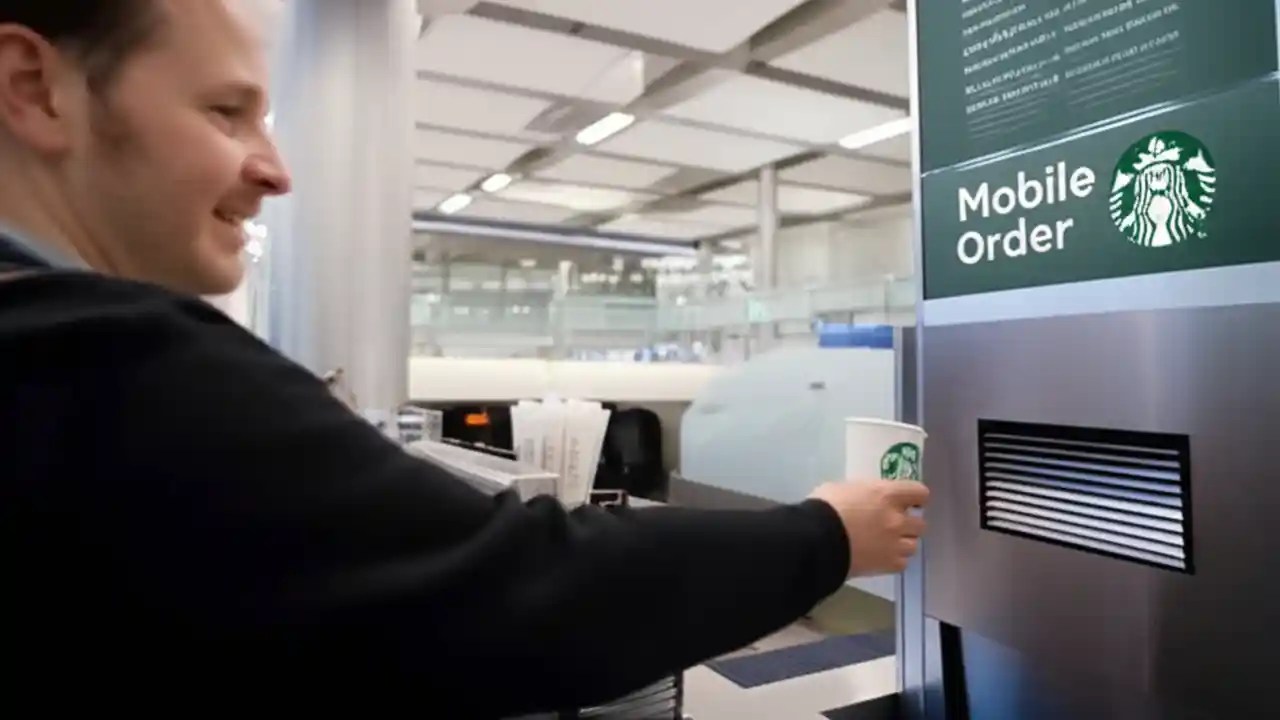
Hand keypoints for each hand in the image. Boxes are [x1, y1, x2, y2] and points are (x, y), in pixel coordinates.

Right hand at [809, 480, 928, 576]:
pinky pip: (902, 563)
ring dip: (903, 543)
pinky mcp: (888, 565)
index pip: (920, 492)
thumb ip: (862, 493)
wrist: (816, 541)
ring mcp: (895, 544)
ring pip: (913, 545)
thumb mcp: (842, 488)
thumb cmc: (824, 508)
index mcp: (887, 495)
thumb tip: (865, 498)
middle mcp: (897, 519)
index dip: (915, 497)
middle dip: (909, 524)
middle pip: (920, 523)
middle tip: (893, 525)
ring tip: (887, 544)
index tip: (909, 501)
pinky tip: (881, 557)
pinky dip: (894, 560)